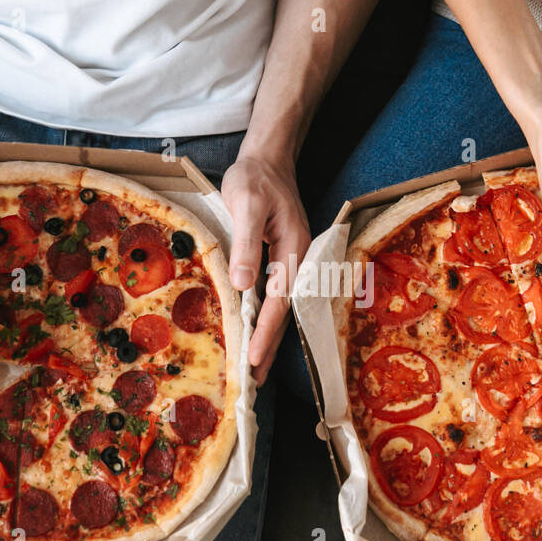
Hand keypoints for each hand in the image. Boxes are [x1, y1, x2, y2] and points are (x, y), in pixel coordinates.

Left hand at [220, 152, 311, 384]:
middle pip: (284, 313)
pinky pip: (275, 297)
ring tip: (257, 369)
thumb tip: (244, 284)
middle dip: (269, 347)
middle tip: (254, 380)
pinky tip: (256, 333)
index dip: (265, 332)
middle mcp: (297, 261)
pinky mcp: (280, 261)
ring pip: (281, 309)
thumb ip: (246, 243)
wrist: (268, 160)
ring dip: (269, 338)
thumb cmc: (256, 179)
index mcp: (293, 250)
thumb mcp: (248, 205)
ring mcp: (291, 262)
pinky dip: (265, 320)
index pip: (279, 302)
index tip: (253, 357)